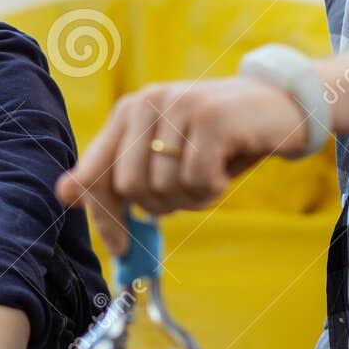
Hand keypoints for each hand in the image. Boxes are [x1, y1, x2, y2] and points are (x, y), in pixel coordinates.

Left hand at [55, 77, 306, 254]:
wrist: (283, 106)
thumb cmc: (220, 139)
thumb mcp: (168, 153)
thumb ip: (123, 173)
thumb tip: (65, 195)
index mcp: (127, 112)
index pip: (94, 172)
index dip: (102, 214)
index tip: (118, 246)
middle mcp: (145, 102)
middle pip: (129, 188)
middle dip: (159, 205)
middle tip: (188, 192)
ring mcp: (177, 107)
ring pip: (163, 187)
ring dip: (191, 198)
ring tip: (212, 174)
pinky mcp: (209, 118)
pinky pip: (197, 181)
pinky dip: (213, 190)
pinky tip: (226, 170)